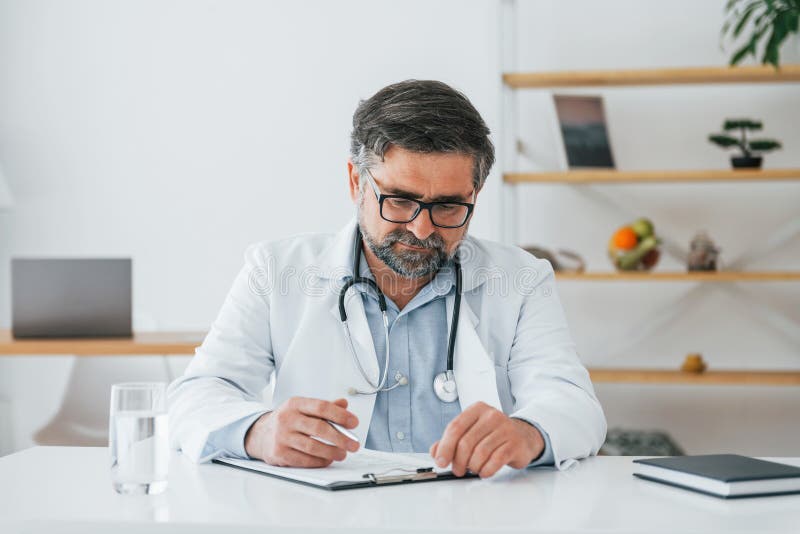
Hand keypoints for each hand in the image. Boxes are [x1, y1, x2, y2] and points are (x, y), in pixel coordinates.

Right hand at [244, 397, 359, 466]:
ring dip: (331, 452)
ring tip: (342, 453)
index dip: (340, 415)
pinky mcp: (279, 454)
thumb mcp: (302, 408)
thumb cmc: (287, 421)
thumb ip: (324, 407)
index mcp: (295, 404)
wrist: (259, 434)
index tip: (354, 422)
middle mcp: (287, 419)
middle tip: (354, 444)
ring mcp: (281, 437)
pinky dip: (319, 462)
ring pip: (312, 447)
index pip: (321, 407)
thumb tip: (344, 404)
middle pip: (319, 428)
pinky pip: (304, 460)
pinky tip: (327, 460)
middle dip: (340, 437)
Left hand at [429, 402, 543, 477]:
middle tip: (457, 470)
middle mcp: (491, 416)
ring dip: (472, 467)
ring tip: (473, 469)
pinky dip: (486, 470)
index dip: (445, 447)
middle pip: (466, 442)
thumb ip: (451, 439)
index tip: (440, 461)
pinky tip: (484, 471)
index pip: (455, 427)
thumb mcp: (471, 430)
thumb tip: (436, 452)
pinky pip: (495, 461)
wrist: (523, 436)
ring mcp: (505, 429)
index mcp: (477, 409)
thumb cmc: (493, 434)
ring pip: (479, 453)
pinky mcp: (514, 444)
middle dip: (458, 461)